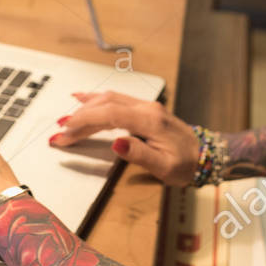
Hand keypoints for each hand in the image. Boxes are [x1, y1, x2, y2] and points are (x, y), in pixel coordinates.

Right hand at [52, 90, 198, 185]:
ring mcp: (146, 106)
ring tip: (65, 119)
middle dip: (79, 118)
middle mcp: (146, 108)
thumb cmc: (186, 164)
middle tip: (59, 133)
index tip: (65, 132)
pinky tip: (84, 98)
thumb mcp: (165, 167)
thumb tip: (116, 143)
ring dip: (85, 108)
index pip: (109, 115)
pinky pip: (116, 99)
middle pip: (105, 105)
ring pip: (109, 99)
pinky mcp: (145, 110)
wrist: (207, 155)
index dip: (84, 121)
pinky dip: (96, 100)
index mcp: (149, 121)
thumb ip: (139, 154)